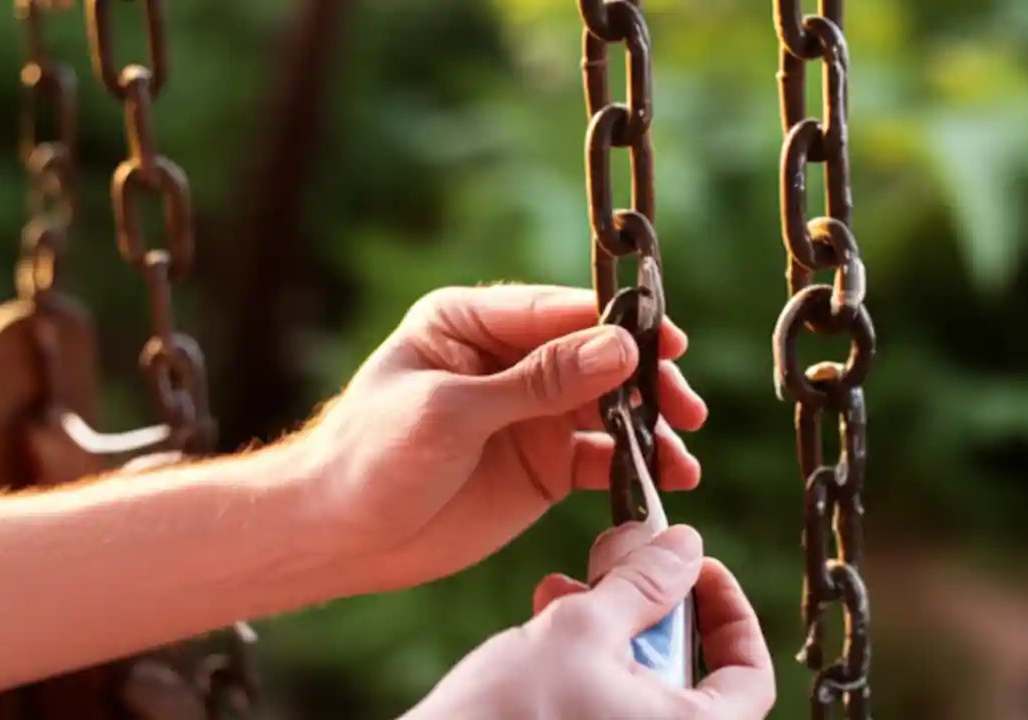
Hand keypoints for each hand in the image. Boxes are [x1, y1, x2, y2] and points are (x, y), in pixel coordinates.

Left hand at [291, 284, 707, 591]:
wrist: (341, 536)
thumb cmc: (373, 456)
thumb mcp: (453, 411)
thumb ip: (539, 381)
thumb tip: (620, 349)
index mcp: (474, 322)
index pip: (560, 312)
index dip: (617, 327)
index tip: (667, 345)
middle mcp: (510, 360)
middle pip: (597, 358)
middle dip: (644, 381)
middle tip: (685, 408)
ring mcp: (531, 413)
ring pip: (609, 408)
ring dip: (648, 427)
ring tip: (682, 456)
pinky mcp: (544, 464)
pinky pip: (601, 457)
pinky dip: (633, 466)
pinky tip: (664, 479)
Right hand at [405, 523, 775, 719]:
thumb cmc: (509, 715)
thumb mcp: (582, 629)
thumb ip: (643, 582)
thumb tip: (686, 544)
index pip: (750, 672)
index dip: (728, 607)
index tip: (693, 565)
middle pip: (691, 672)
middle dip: (650, 607)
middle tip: (617, 564)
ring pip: (641, 687)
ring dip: (611, 628)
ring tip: (567, 590)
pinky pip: (606, 710)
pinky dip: (587, 665)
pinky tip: (546, 623)